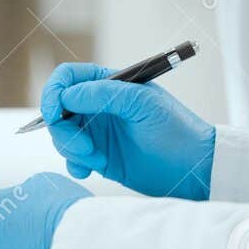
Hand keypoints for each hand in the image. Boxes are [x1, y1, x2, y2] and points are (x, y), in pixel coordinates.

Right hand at [40, 63, 215, 199]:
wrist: (193, 168)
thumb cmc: (176, 129)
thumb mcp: (142, 104)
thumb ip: (104, 95)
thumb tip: (66, 96)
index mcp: (110, 83)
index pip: (68, 78)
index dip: (54, 92)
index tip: (54, 114)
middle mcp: (99, 105)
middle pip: (58, 109)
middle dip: (63, 129)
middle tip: (85, 148)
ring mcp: (98, 131)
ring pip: (62, 134)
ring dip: (72, 149)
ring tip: (98, 160)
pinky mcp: (99, 156)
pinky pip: (71, 157)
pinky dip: (74, 164)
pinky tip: (91, 170)